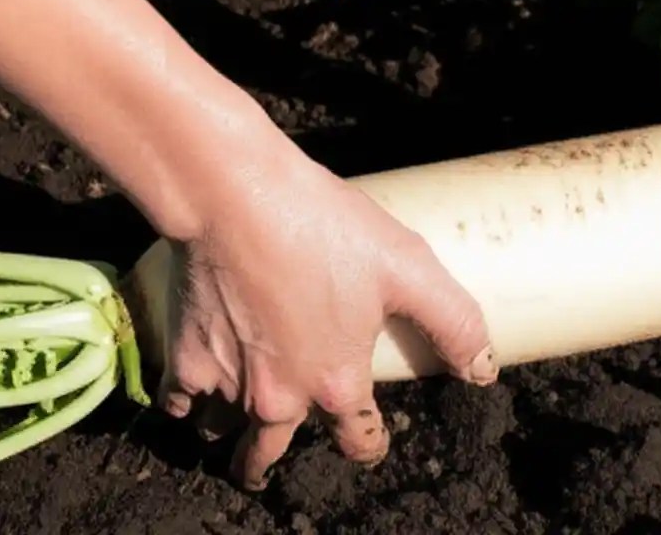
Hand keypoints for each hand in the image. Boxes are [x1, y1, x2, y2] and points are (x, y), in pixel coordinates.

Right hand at [156, 129, 497, 490]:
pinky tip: (190, 387)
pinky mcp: (182, 356)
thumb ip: (453, 322)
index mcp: (335, 382)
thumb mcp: (408, 268)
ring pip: (222, 431)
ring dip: (230, 431)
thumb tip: (483, 370)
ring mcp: (226, 382)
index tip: (367, 439)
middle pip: (269, 455)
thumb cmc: (323, 228)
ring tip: (232, 420)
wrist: (235, 197)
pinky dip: (184, 403)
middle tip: (268, 461)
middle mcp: (278, 397)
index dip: (368, 443)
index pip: (358, 439)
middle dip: (271, 463)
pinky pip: (178, 403)